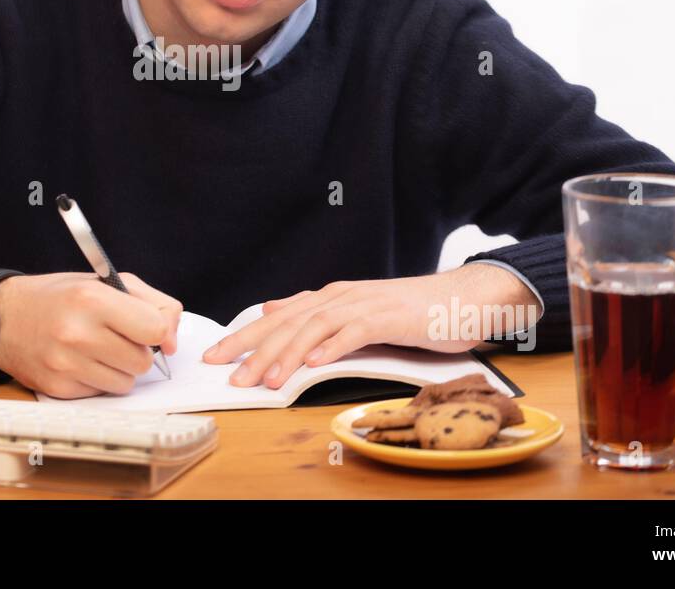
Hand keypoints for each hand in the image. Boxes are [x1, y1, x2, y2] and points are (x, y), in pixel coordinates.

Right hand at [0, 272, 181, 398]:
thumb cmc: (59, 297)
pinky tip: (78, 362)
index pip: (154, 329)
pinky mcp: (57, 388)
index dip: (155, 329)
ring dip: (118, 369)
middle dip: (135, 350)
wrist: (2, 317)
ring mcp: (66, 364)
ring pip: (125, 383)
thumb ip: (152, 303)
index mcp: (93, 299)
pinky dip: (96, 381)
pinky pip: (101, 394)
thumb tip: (172, 341)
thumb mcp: (105, 282)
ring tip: (96, 350)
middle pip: (143, 361)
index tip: (143, 327)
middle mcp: (78, 333)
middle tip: (113, 336)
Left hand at [199, 264, 534, 389]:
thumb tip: (274, 310)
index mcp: (329, 297)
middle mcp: (340, 296)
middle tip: (227, 373)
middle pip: (288, 322)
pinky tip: (315, 363)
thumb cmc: (408, 313)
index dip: (244, 336)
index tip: (215, 357)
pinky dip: (332, 346)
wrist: (459, 298)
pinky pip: (355, 332)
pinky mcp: (388, 316)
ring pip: (315, 327)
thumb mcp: (356, 313)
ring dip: (288, 354)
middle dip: (254, 349)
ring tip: (267, 379)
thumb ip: (317, 314)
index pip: (277, 317)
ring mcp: (364, 304)